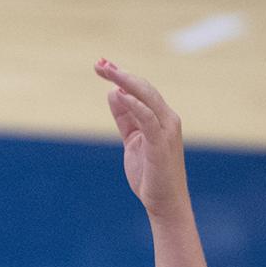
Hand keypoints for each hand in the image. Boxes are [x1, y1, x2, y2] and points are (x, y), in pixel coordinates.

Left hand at [95, 59, 191, 221]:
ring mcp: (166, 129)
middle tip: (99, 64)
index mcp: (160, 117)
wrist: (165, 202)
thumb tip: (113, 93)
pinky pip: (147, 117)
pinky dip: (134, 104)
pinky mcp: (160, 142)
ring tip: (106, 71)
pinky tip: (119, 94)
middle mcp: (166, 118)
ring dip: (125, 81)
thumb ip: (125, 118)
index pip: (140, 90)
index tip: (102, 66)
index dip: (121, 77)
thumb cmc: (150, 173)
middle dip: (120, 74)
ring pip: (146, 96)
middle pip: (142, 88)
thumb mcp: (132, 141)